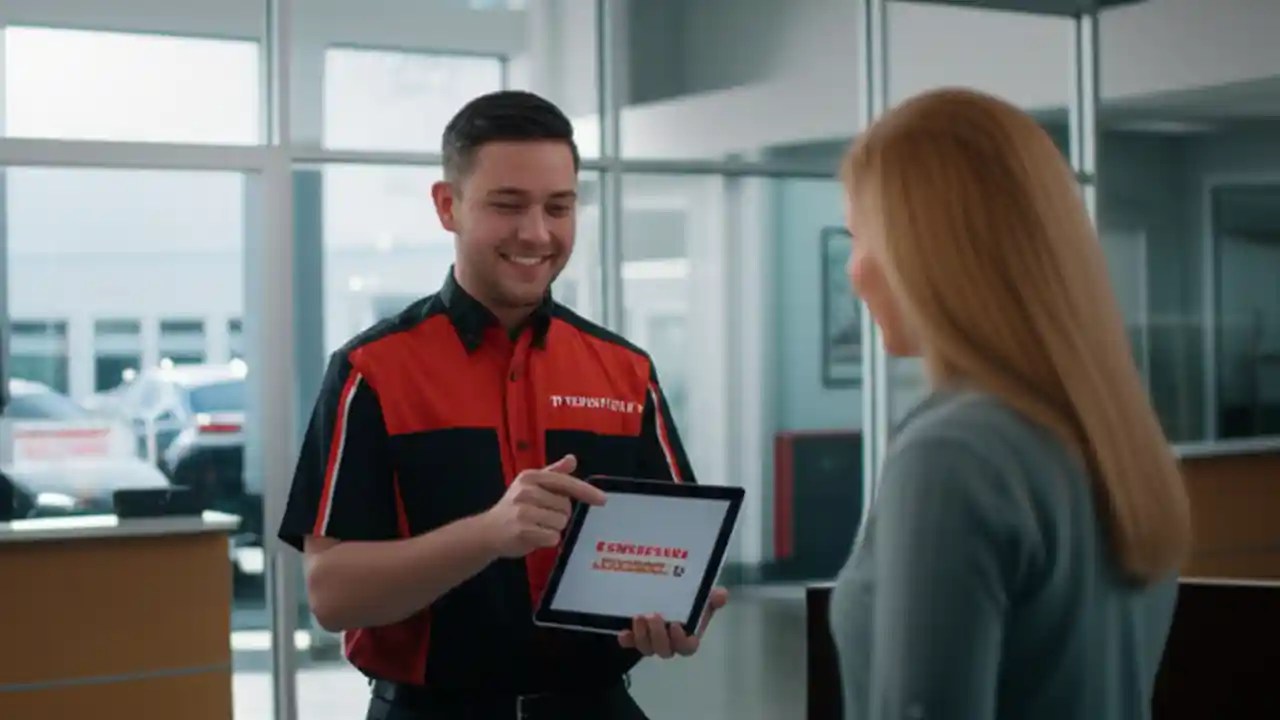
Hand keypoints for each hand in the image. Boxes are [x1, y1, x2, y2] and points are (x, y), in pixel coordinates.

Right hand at [481, 455, 606, 557]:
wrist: (487, 531)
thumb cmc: (514, 507)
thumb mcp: (531, 485)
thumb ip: (554, 473)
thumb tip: (572, 459)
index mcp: (531, 477)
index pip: (565, 482)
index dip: (586, 491)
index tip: (602, 500)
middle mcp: (526, 491)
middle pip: (566, 506)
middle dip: (559, 514)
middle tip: (540, 516)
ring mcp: (523, 511)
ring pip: (561, 522)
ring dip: (553, 528)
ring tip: (536, 526)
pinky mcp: (523, 531)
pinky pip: (553, 537)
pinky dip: (548, 540)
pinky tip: (534, 536)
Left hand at [618, 587, 728, 657]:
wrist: (663, 594)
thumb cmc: (687, 600)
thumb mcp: (701, 597)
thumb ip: (711, 597)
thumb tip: (722, 594)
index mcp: (687, 636)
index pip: (687, 647)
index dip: (680, 641)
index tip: (675, 625)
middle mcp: (669, 643)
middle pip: (664, 650)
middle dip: (657, 636)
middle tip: (653, 616)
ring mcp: (651, 641)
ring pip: (646, 648)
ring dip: (641, 635)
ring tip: (638, 617)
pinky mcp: (635, 636)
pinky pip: (630, 643)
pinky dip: (626, 640)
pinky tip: (623, 631)